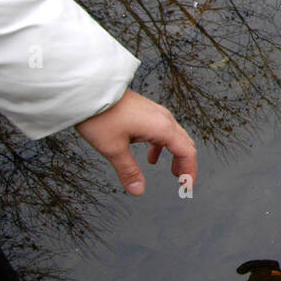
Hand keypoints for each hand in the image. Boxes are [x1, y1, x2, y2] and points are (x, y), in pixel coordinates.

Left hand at [75, 88, 197, 195]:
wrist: (90, 90)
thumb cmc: (101, 114)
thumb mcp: (113, 148)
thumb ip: (128, 171)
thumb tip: (137, 189)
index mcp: (162, 128)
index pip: (187, 152)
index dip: (190, 171)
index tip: (187, 186)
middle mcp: (163, 119)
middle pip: (185, 144)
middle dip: (186, 164)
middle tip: (182, 181)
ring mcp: (156, 113)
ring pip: (175, 137)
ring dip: (176, 155)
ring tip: (171, 170)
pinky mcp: (147, 111)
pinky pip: (163, 130)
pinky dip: (163, 146)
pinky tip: (151, 156)